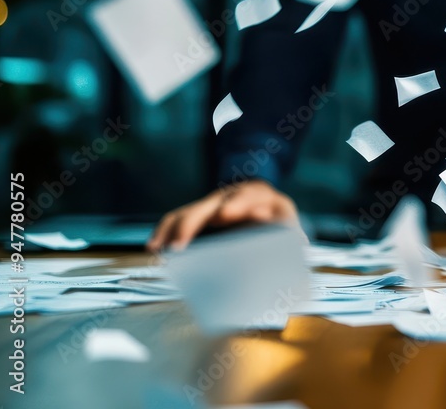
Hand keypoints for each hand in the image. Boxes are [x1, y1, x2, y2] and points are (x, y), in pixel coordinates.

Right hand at [147, 180, 299, 251]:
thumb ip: (291, 233)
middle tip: (180, 245)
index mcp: (258, 196)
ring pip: (187, 212)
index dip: (236, 205)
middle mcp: (231, 196)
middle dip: (192, 223)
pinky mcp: (199, 214)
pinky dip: (164, 232)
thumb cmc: (279, 223)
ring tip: (160, 250)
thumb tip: (289, 238)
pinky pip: (177, 219)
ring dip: (172, 230)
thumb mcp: (289, 225)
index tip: (223, 215)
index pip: (246, 196)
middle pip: (208, 205)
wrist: (266, 204)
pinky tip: (155, 247)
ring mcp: (212, 203)